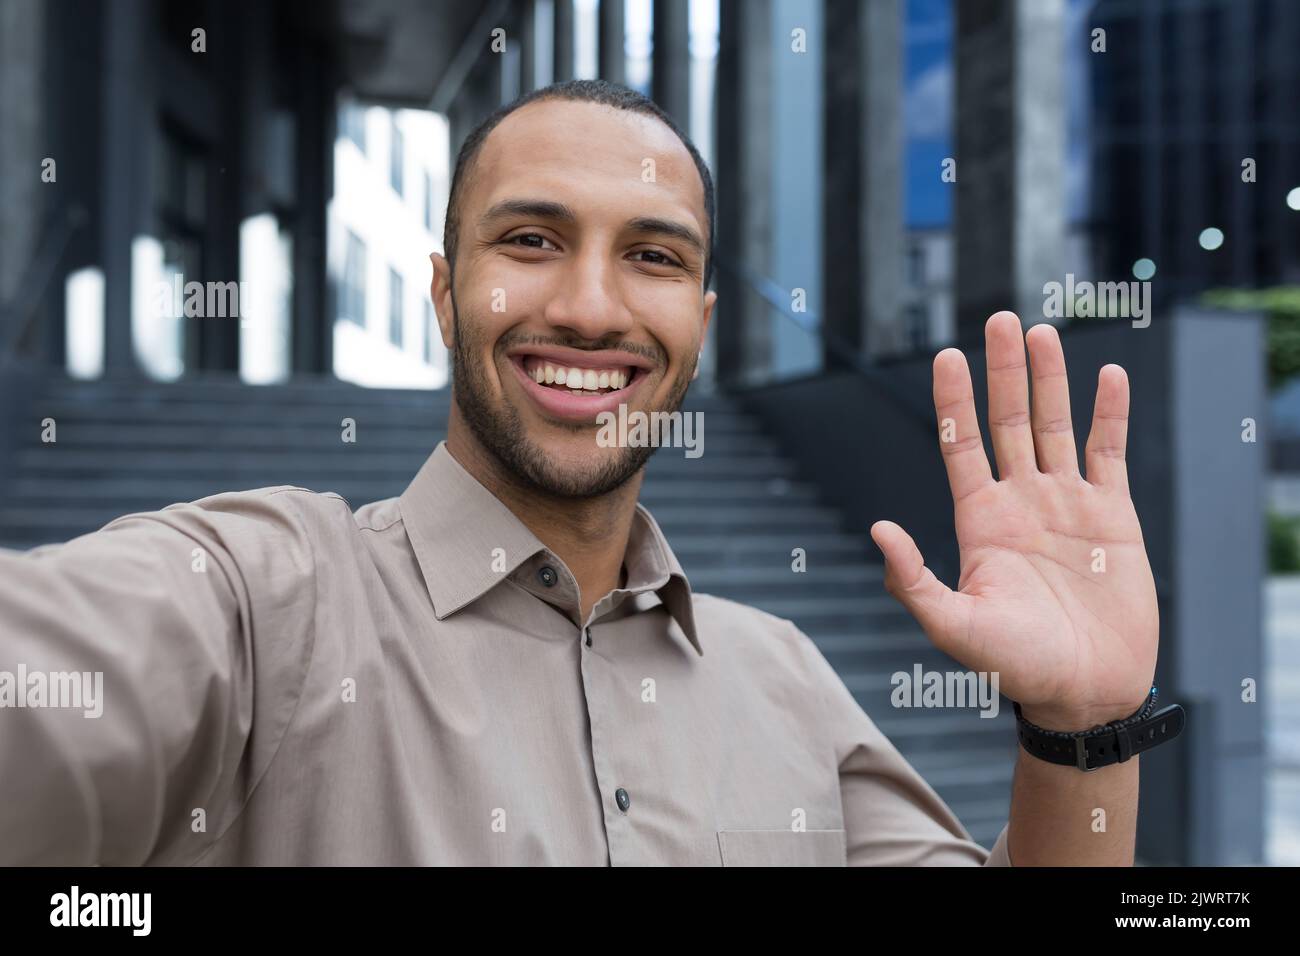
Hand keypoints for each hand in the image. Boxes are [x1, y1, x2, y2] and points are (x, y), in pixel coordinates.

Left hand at [870, 312, 1157, 730]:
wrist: (1085, 691)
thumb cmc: (1016, 666)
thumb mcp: (953, 626)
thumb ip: (913, 580)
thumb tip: (878, 528)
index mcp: (980, 520)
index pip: (961, 443)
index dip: (954, 400)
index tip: (946, 355)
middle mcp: (1020, 502)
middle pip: (1008, 421)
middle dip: (1003, 372)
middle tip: (999, 318)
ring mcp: (1067, 504)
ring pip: (1055, 427)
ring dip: (1051, 380)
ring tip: (1041, 332)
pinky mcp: (1113, 516)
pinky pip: (1109, 452)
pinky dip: (1110, 414)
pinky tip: (1107, 374)